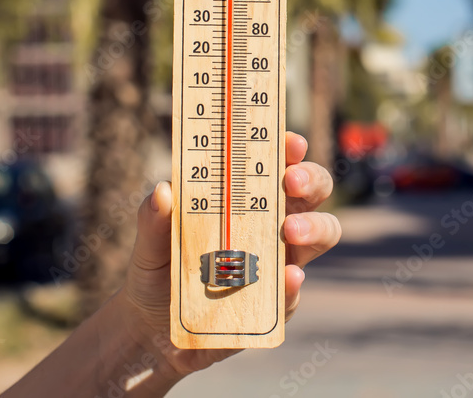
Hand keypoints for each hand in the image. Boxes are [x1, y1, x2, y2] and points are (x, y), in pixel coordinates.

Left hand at [112, 131, 340, 380]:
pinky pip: (295, 291)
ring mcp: (280, 261)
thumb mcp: (150, 241)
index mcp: (247, 197)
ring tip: (290, 230)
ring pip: (322, 233)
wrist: (153, 331)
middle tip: (292, 181)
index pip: (278, 163)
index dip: (290, 148)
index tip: (289, 142)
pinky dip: (293, 283)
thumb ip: (154, 218)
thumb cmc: (158, 270)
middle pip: (313, 191)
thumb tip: (164, 190)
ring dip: (314, 226)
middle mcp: (272, 223)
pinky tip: (286, 278)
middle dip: (311, 179)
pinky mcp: (277, 303)